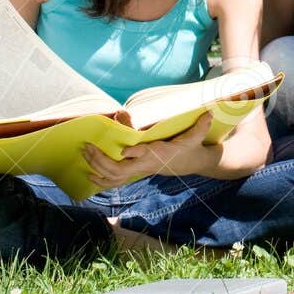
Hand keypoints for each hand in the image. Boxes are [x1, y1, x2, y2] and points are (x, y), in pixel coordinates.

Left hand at [84, 112, 218, 189]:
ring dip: (97, 167)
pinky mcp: (135, 173)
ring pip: (114, 177)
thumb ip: (199, 126)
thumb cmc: (188, 146)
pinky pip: (115, 181)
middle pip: (121, 169)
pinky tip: (88, 174)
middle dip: (102, 160)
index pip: (146, 154)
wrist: (188, 163)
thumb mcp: (194, 136)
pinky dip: (101, 180)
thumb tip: (209, 112)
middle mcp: (145, 164)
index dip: (136, 153)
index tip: (125, 150)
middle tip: (89, 146)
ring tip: (84, 154)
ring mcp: (139, 170)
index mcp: (159, 153)